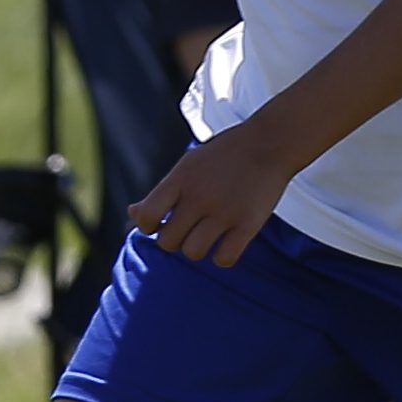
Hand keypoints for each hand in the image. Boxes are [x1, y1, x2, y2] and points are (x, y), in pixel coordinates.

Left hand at [130, 124, 293, 266]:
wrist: (268, 143)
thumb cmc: (223, 156)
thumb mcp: (187, 165)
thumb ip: (161, 192)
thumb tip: (132, 213)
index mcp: (180, 180)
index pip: (147, 217)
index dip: (150, 225)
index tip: (163, 220)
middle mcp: (199, 197)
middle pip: (168, 241)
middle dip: (175, 239)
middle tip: (189, 227)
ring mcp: (224, 212)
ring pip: (193, 252)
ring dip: (197, 248)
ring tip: (207, 236)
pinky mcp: (248, 224)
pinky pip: (224, 258)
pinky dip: (222, 257)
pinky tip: (227, 243)